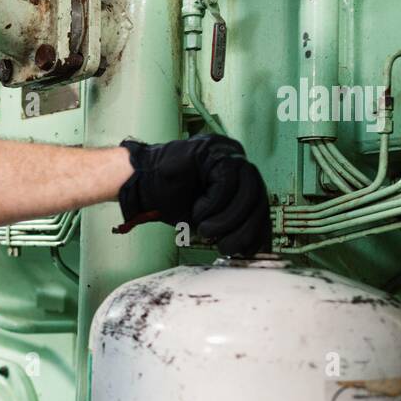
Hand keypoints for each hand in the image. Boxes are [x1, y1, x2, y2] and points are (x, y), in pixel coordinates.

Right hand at [116, 134, 271, 256]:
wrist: (140, 185)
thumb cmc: (170, 199)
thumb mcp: (207, 220)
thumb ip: (231, 227)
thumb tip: (252, 247)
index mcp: (238, 177)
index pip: (260, 203)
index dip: (258, 229)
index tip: (249, 250)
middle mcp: (236, 160)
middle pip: (258, 196)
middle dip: (244, 229)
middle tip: (225, 247)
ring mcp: (226, 151)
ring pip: (248, 188)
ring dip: (227, 218)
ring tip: (206, 230)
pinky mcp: (213, 149)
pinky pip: (227, 180)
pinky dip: (213, 203)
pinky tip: (198, 210)